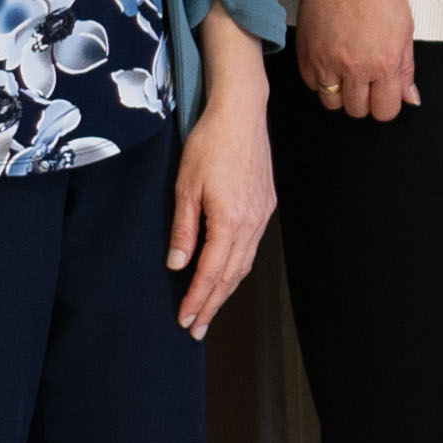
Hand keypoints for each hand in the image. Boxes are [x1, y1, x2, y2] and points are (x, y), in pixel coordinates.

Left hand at [166, 21, 276, 336]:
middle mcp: (251, 223)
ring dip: (226, 289)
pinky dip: (237, 267)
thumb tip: (177, 264)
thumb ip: (183, 229)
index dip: (198, 299)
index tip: (185, 320)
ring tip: (210, 308)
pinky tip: (227, 272)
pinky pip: (252, 247)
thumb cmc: (209, 144)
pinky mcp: (265, 205)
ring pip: (244, 264)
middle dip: (213, 304)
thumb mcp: (185, 186)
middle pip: (232, 275)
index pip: (211, 272)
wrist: (241, 114)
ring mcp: (262, 215)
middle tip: (196, 328)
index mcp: (229, 221)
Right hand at [295, 0, 418, 118]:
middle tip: (366, 79)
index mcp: (384, 63)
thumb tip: (410, 97)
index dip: (386, 105)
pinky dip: (321, 79)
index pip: (385, 111)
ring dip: (341, 93)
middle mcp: (354, 68)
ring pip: (332, 103)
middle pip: (357, 111)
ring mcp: (326, 63)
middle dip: (365, 100)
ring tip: (347, 72)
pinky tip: (331, 62)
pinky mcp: (306, 55)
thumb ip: (406, 68)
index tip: (384, 94)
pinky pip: (312, 85)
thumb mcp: (405, 29)